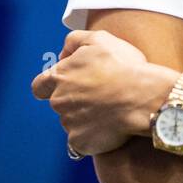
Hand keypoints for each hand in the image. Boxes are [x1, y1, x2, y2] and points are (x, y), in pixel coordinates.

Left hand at [31, 30, 178, 156]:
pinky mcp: (80, 142)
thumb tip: (62, 54)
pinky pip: (83, 141)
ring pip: (73, 122)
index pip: (40, 86)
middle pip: (60, 104)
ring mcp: (69, 124)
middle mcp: (58, 102)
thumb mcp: (99, 39)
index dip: (50, 86)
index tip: (67, 85)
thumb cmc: (124, 66)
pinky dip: (94, 135)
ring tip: (111, 109)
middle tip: (101, 95)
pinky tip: (111, 126)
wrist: (143, 97)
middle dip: (76, 100)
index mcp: (59, 77)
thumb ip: (74, 41)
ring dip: (86, 117)